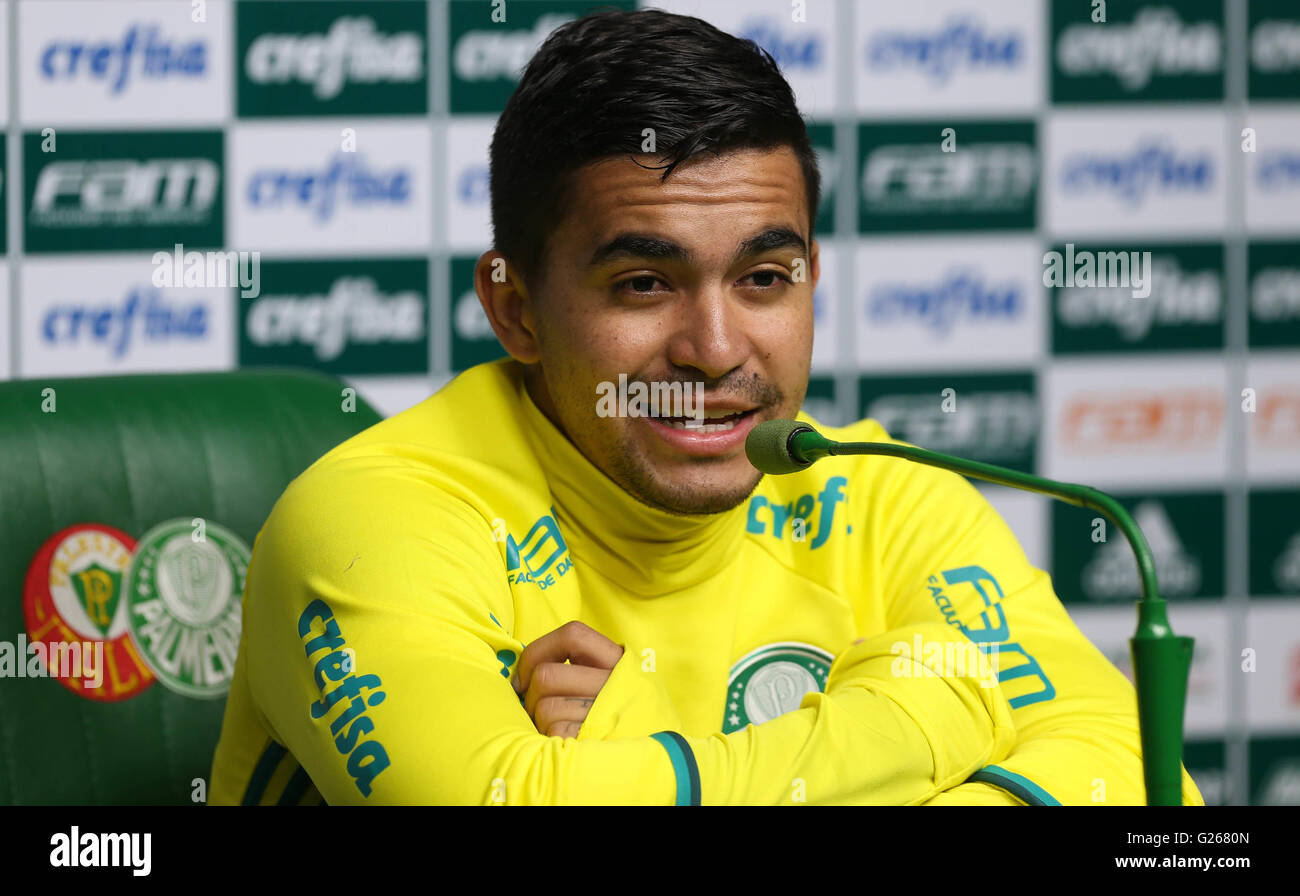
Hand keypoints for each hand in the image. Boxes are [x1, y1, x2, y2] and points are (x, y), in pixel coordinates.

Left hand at [512, 620, 623, 738]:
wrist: (657, 750)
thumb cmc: (627, 715)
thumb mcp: (618, 681)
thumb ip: (582, 668)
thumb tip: (523, 676)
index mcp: (619, 660)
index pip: (572, 635)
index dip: (538, 651)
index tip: (525, 677)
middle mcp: (615, 681)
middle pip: (546, 675)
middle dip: (531, 696)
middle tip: (538, 711)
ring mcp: (608, 711)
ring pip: (545, 708)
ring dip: (541, 722)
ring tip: (555, 728)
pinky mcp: (598, 740)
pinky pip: (554, 732)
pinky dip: (552, 740)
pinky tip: (565, 744)